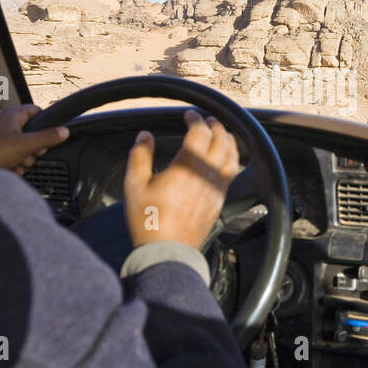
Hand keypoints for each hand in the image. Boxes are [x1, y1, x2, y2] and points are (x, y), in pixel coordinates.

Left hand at [0, 105, 69, 174]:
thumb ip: (47, 138)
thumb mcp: (25, 145)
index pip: (36, 111)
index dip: (46, 124)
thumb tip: (64, 131)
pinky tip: (9, 170)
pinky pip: (11, 157)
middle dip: (34, 148)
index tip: (49, 137)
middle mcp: (3, 124)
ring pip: (21, 147)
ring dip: (24, 158)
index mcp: (11, 115)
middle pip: (31, 133)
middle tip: (29, 154)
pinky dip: (13, 165)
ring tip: (16, 163)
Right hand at [124, 109, 240, 248]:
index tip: (188, 115)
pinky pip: (232, 172)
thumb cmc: (148, 220)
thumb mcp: (134, 186)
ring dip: (228, 139)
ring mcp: (216, 186)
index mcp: (186, 165)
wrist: (167, 252)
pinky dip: (231, 158)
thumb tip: (145, 136)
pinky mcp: (219, 199)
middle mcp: (207, 173)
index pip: (199, 132)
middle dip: (215, 125)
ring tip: (220, 133)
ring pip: (232, 155)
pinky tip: (224, 158)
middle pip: (221, 139)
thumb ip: (139, 156)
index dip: (195, 119)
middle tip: (207, 120)